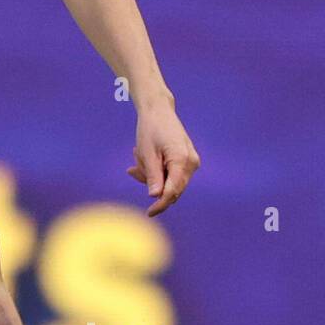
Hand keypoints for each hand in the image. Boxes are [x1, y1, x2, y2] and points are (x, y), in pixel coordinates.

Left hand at [127, 99, 199, 216]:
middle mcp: (191, 163)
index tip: (149, 213)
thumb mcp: (147, 153)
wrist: (158, 111)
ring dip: (151, 175)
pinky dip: (156, 170)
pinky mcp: (187, 161)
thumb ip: (153, 175)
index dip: (161, 204)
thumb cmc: (150, 129)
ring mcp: (191, 162)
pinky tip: (142, 157)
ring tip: (137, 156)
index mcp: (182, 160)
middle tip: (132, 169)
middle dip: (150, 183)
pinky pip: (171, 174)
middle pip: (171, 188)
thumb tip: (155, 197)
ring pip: (170, 182)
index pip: (172, 191)